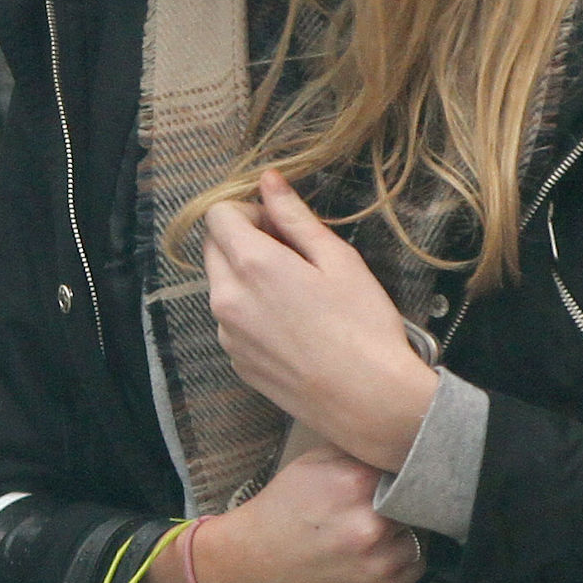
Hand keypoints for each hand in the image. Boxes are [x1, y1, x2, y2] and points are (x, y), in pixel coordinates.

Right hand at [123, 444, 425, 582]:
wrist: (245, 570)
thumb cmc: (278, 513)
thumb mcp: (309, 466)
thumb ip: (355, 452)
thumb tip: (396, 444)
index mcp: (354, 484)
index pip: (410, 468)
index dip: (406, 471)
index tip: (400, 476)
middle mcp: (369, 525)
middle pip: (419, 504)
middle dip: (404, 503)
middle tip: (385, 506)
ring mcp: (376, 565)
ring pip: (419, 538)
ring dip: (404, 534)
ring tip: (377, 533)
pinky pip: (413, 569)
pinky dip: (401, 561)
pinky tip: (375, 556)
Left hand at [201, 174, 440, 470]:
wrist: (369, 401)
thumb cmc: (364, 326)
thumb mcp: (338, 260)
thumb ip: (295, 218)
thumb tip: (269, 182)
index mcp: (252, 266)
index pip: (218, 215)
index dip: (248, 210)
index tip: (279, 224)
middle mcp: (227, 300)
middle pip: (213, 248)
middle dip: (243, 240)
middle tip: (292, 254)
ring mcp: (228, 335)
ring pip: (222, 286)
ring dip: (246, 277)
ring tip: (297, 295)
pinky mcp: (236, 362)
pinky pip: (232, 321)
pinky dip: (251, 312)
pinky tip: (294, 326)